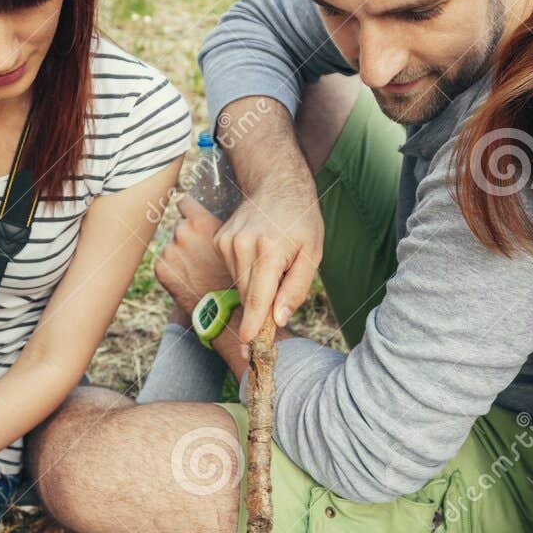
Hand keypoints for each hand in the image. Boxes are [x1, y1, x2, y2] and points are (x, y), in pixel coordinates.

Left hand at [154, 195, 235, 316]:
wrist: (226, 308)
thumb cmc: (235, 273)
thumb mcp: (232, 242)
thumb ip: (215, 226)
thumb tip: (207, 216)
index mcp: (200, 222)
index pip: (184, 202)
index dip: (189, 210)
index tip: (191, 216)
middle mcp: (181, 232)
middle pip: (179, 225)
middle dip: (188, 236)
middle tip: (202, 253)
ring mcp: (169, 250)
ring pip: (172, 245)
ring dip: (180, 253)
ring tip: (198, 269)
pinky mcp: (161, 268)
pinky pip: (165, 262)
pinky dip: (173, 269)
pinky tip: (189, 278)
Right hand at [213, 175, 322, 339]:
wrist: (277, 184)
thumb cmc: (301, 219)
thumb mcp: (313, 253)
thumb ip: (296, 288)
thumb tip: (280, 318)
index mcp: (269, 250)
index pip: (258, 298)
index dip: (254, 327)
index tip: (249, 348)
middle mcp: (242, 245)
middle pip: (248, 296)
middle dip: (259, 313)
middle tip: (272, 325)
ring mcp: (227, 242)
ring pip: (240, 285)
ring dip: (256, 289)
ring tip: (275, 268)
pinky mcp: (220, 240)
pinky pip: (233, 271)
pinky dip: (247, 273)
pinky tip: (260, 258)